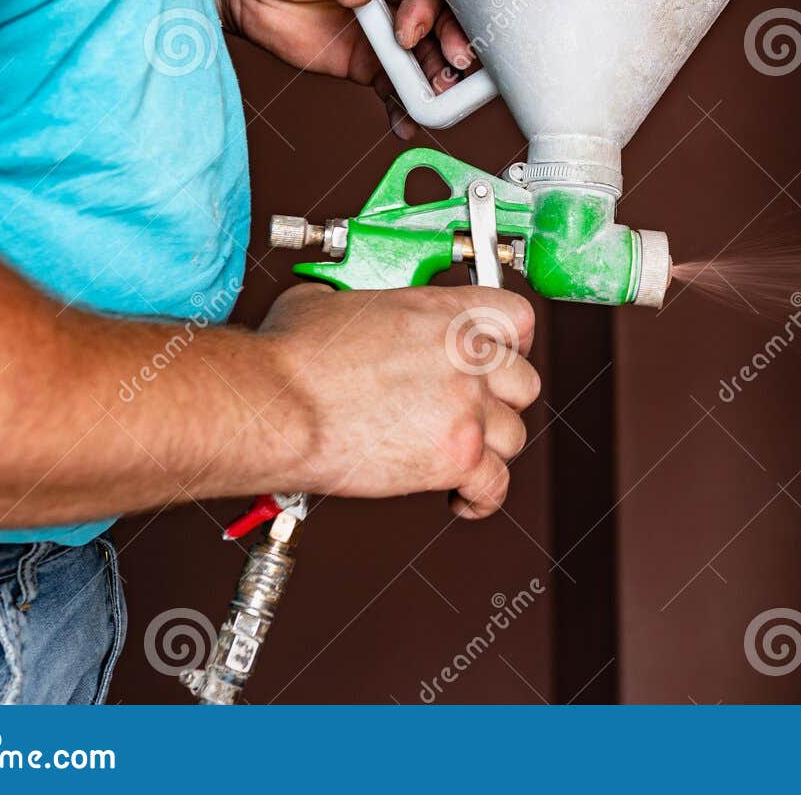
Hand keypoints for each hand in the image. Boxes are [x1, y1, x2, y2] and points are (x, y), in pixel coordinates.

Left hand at [212, 0, 478, 138]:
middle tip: (453, 67)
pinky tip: (407, 124)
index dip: (429, 5)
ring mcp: (387, 30)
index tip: (410, 32)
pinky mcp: (369, 62)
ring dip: (436, 79)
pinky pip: (395, 87)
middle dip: (451, 45)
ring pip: (424, 57)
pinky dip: (403, 108)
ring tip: (439, 100)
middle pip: (439, 20)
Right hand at [259, 285, 538, 518]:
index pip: (515, 317)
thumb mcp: (328, 302)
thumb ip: (361, 307)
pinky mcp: (455, 457)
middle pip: (523, 381)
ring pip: (513, 435)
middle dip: (502, 400)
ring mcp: (465, 408)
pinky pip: (496, 485)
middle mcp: (465, 358)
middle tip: (476, 411)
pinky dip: (483, 497)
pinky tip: (464, 497)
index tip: (502, 354)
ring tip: (462, 456)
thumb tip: (343, 313)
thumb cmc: (290, 359)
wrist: (277, 406)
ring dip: (491, 448)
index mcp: (442, 314)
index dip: (512, 340)